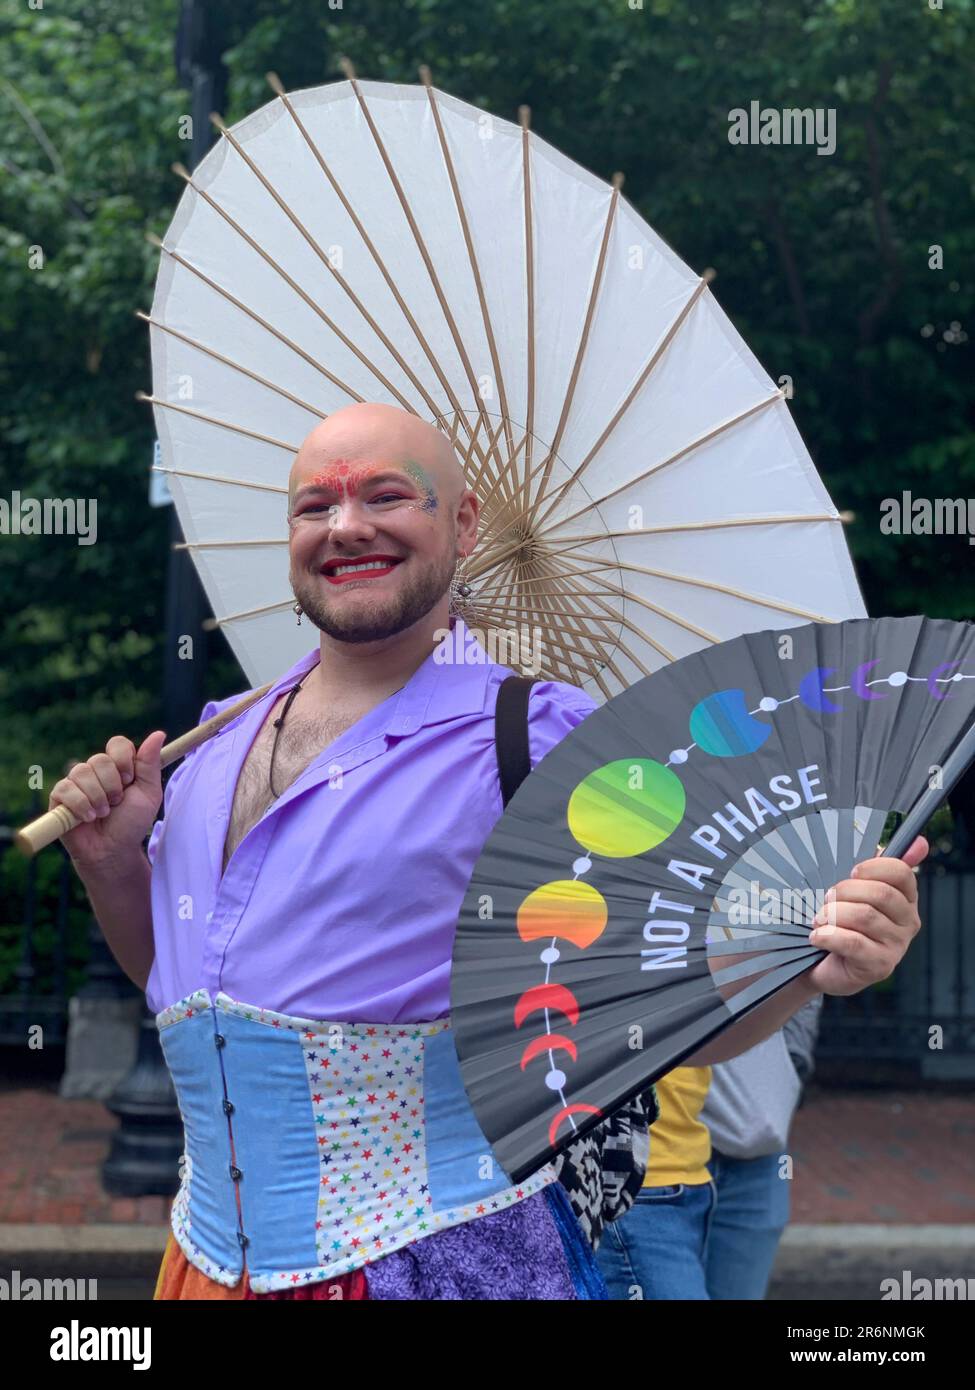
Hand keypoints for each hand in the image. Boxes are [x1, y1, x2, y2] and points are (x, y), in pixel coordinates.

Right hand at [50, 731, 166, 868]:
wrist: (112, 850)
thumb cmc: (131, 824)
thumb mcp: (148, 794)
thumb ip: (150, 764)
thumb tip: (158, 733)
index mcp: (118, 766)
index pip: (117, 744)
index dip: (123, 760)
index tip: (129, 780)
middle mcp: (96, 771)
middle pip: (100, 759)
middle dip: (112, 785)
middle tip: (116, 803)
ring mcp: (76, 782)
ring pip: (82, 772)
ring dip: (98, 797)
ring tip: (103, 813)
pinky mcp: (59, 797)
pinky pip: (65, 788)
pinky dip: (81, 805)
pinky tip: (89, 818)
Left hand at [807, 835, 927, 996]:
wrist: (823, 963)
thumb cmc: (841, 920)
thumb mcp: (855, 889)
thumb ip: (878, 864)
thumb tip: (920, 842)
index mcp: (906, 898)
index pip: (901, 873)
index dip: (873, 867)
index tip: (850, 872)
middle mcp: (908, 922)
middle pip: (880, 893)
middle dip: (845, 891)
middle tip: (826, 898)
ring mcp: (897, 946)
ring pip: (864, 916)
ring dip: (833, 914)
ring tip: (819, 919)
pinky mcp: (880, 966)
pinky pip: (853, 942)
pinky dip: (828, 935)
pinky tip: (816, 936)